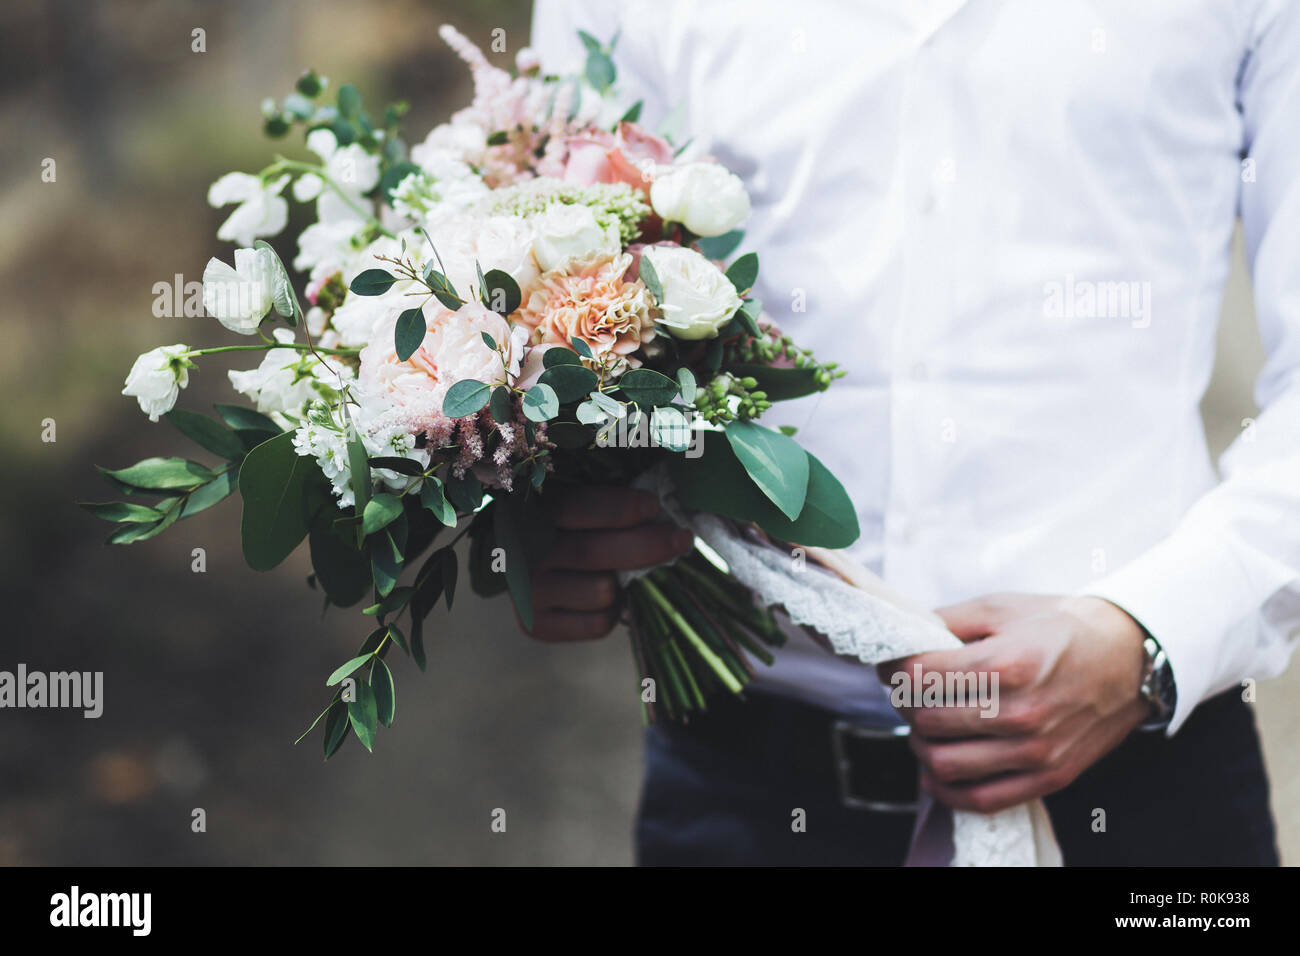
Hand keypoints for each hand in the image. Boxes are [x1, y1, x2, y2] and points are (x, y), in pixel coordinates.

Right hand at [522, 485, 693, 642]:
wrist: (521, 565)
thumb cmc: (564, 526)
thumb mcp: (574, 504)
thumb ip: (606, 503)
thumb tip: (658, 509)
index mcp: (529, 512)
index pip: (574, 508)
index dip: (618, 508)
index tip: (654, 506)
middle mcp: (522, 554)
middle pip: (592, 552)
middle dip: (646, 545)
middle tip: (681, 538)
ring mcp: (526, 593)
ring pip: (601, 591)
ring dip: (626, 583)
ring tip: (627, 572)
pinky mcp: (535, 626)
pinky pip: (596, 624)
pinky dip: (614, 612)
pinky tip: (609, 598)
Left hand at [877, 593, 1150, 813]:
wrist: (1129, 657)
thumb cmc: (1061, 627)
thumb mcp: (1001, 608)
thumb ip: (946, 622)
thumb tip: (901, 640)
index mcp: (1007, 664)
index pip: (919, 677)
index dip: (893, 670)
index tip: (892, 666)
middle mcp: (1021, 712)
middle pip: (926, 719)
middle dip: (904, 704)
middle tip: (908, 692)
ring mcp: (1035, 750)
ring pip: (944, 763)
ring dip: (920, 745)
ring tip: (925, 725)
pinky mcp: (1048, 776)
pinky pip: (980, 799)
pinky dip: (946, 789)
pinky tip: (936, 769)